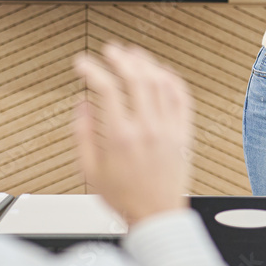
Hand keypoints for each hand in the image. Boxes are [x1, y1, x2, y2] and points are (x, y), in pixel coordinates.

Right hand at [72, 43, 192, 225]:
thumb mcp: (90, 170)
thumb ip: (83, 134)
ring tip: (133, 54)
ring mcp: (168, 130)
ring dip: (146, 63)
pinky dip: (172, 79)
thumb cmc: (123, 197)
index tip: (82, 63)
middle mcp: (147, 129)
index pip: (106, 89)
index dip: (92, 70)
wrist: (156, 216)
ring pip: (160, 83)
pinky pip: (182, 97)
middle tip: (110, 50)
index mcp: (120, 138)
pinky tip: (161, 71)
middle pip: (136, 78)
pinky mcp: (184, 133)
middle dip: (120, 57)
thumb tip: (82, 103)